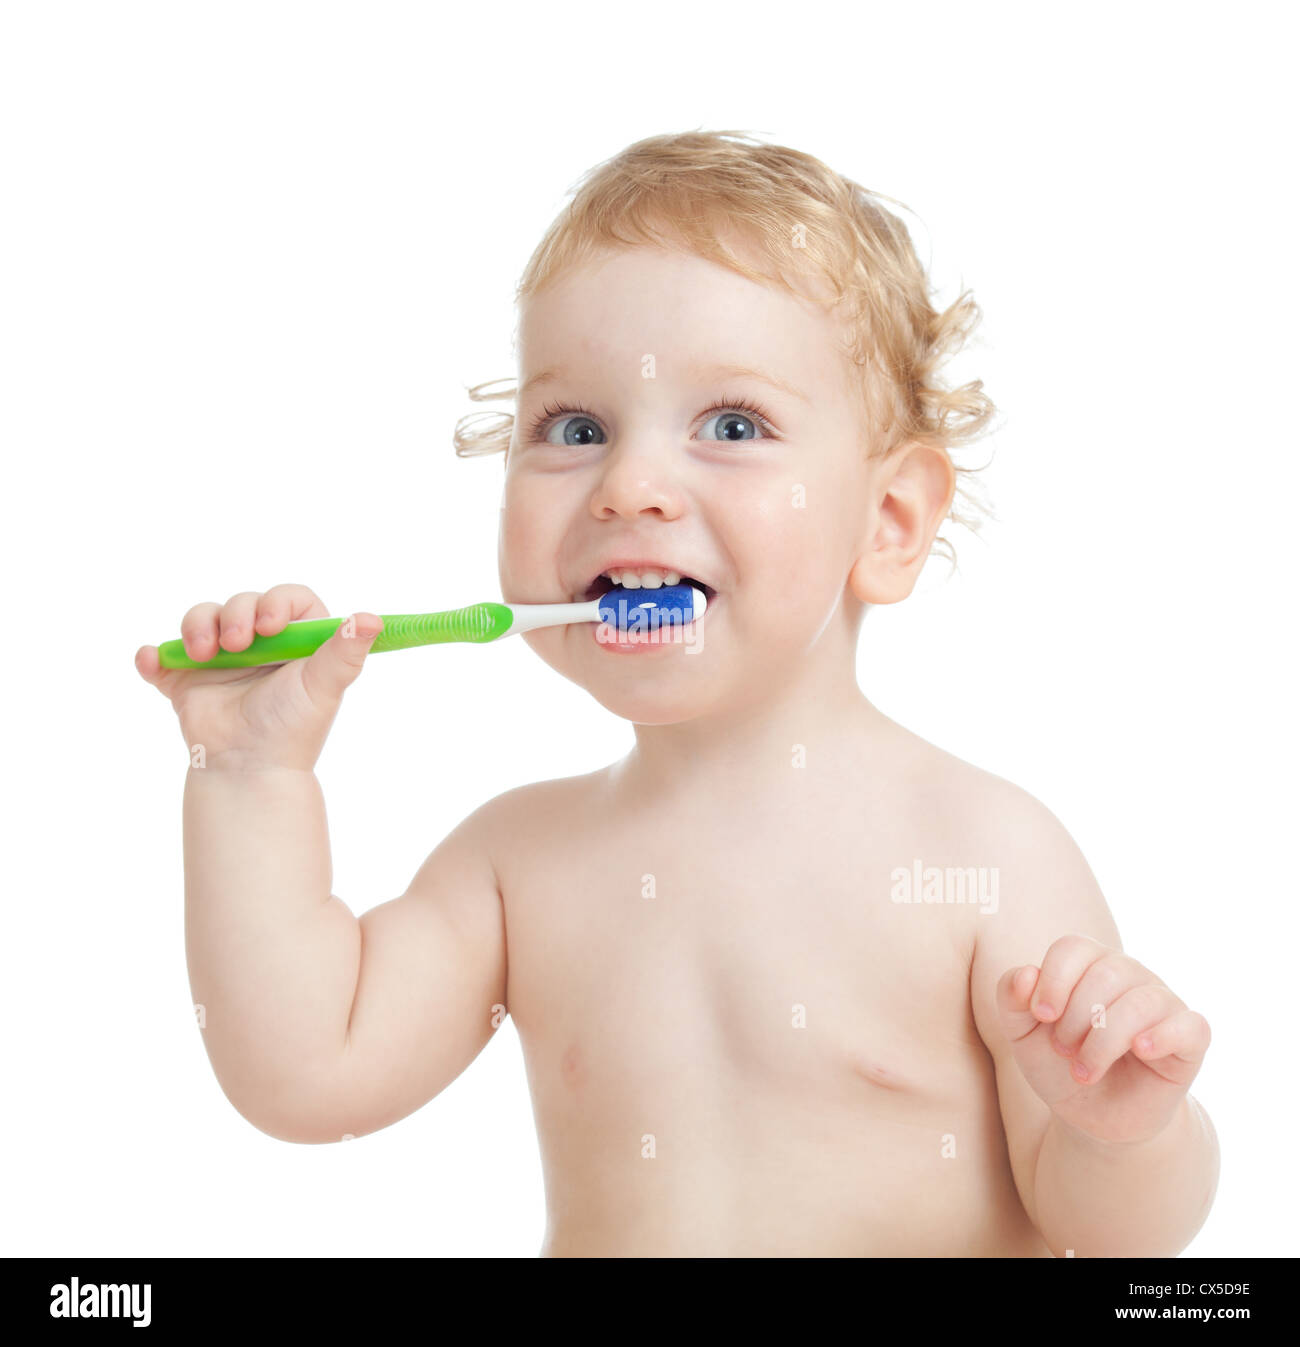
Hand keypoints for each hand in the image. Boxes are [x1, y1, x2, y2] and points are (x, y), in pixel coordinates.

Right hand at [134, 583, 381, 771]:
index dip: (275, 602)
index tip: (269, 625)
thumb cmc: (293, 728)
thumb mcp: (324, 685)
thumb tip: (373, 620)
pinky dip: (153, 658)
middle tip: (235, 645)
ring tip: (202, 655)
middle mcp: (258, 645)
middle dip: (233, 615)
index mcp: (295, 641)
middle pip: (240, 603)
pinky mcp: (187, 680)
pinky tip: (152, 662)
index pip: (286, 599)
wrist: (251, 770)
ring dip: (196, 628)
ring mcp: (220, 661)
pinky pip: (163, 658)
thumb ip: (347, 651)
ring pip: (201, 619)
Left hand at [996, 934, 1210, 1144]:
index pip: (1073, 947)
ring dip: (1104, 1041)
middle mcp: (1129, 974)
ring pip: (1141, 1002)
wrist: (1092, 1115)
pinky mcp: (1190, 1039)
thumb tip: (1026, 973)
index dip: (1053, 980)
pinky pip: (1191, 1025)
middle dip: (1076, 1018)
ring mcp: (1163, 1003)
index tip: (1041, 1017)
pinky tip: (1140, 1050)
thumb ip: (1011, 999)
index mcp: (1088, 963)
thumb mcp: (1022, 1034)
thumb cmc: (1057, 1063)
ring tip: (1084, 1070)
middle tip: (1063, 1050)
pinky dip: (1163, 1036)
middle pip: (1106, 973)